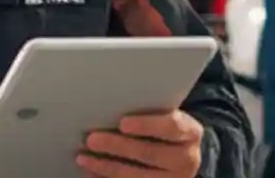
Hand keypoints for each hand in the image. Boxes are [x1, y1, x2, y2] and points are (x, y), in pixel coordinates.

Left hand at [76, 111, 203, 176]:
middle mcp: (186, 159)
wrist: (184, 154)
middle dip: (118, 147)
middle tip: (92, 139)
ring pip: (139, 176)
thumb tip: (110, 102)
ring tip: (84, 158)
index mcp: (190, 133)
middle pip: (150, 153)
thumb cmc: (166, 128)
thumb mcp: (166, 115)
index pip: (171, 127)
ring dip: (107, 167)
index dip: (146, 125)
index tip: (123, 123)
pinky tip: (92, 173)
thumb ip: (148, 110)